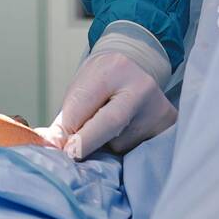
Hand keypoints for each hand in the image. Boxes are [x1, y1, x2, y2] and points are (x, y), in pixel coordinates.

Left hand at [37, 51, 175, 159]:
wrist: (137, 64)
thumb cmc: (102, 79)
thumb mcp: (81, 87)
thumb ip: (67, 117)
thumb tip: (50, 144)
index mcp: (112, 69)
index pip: (88, 103)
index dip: (73, 129)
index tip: (64, 148)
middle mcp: (140, 86)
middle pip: (111, 122)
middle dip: (88, 141)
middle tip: (72, 153)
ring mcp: (158, 106)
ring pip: (122, 140)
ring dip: (107, 143)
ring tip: (110, 126)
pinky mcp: (168, 124)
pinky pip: (138, 147)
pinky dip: (125, 145)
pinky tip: (127, 130)